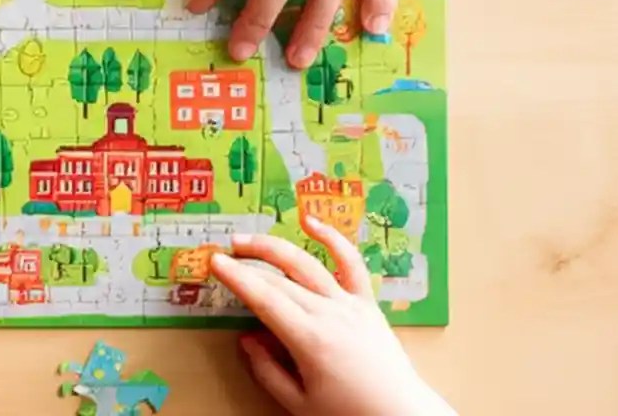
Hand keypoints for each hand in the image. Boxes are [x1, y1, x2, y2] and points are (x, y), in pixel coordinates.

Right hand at [211, 218, 453, 415]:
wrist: (402, 415)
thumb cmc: (352, 415)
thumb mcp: (299, 403)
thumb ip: (268, 371)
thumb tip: (247, 341)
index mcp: (310, 340)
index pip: (265, 299)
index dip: (237, 278)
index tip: (215, 263)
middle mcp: (330, 315)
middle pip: (279, 281)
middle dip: (247, 264)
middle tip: (222, 256)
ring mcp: (351, 305)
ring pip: (306, 265)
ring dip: (274, 248)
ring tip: (248, 240)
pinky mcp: (367, 303)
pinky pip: (350, 263)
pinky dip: (332, 239)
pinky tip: (311, 222)